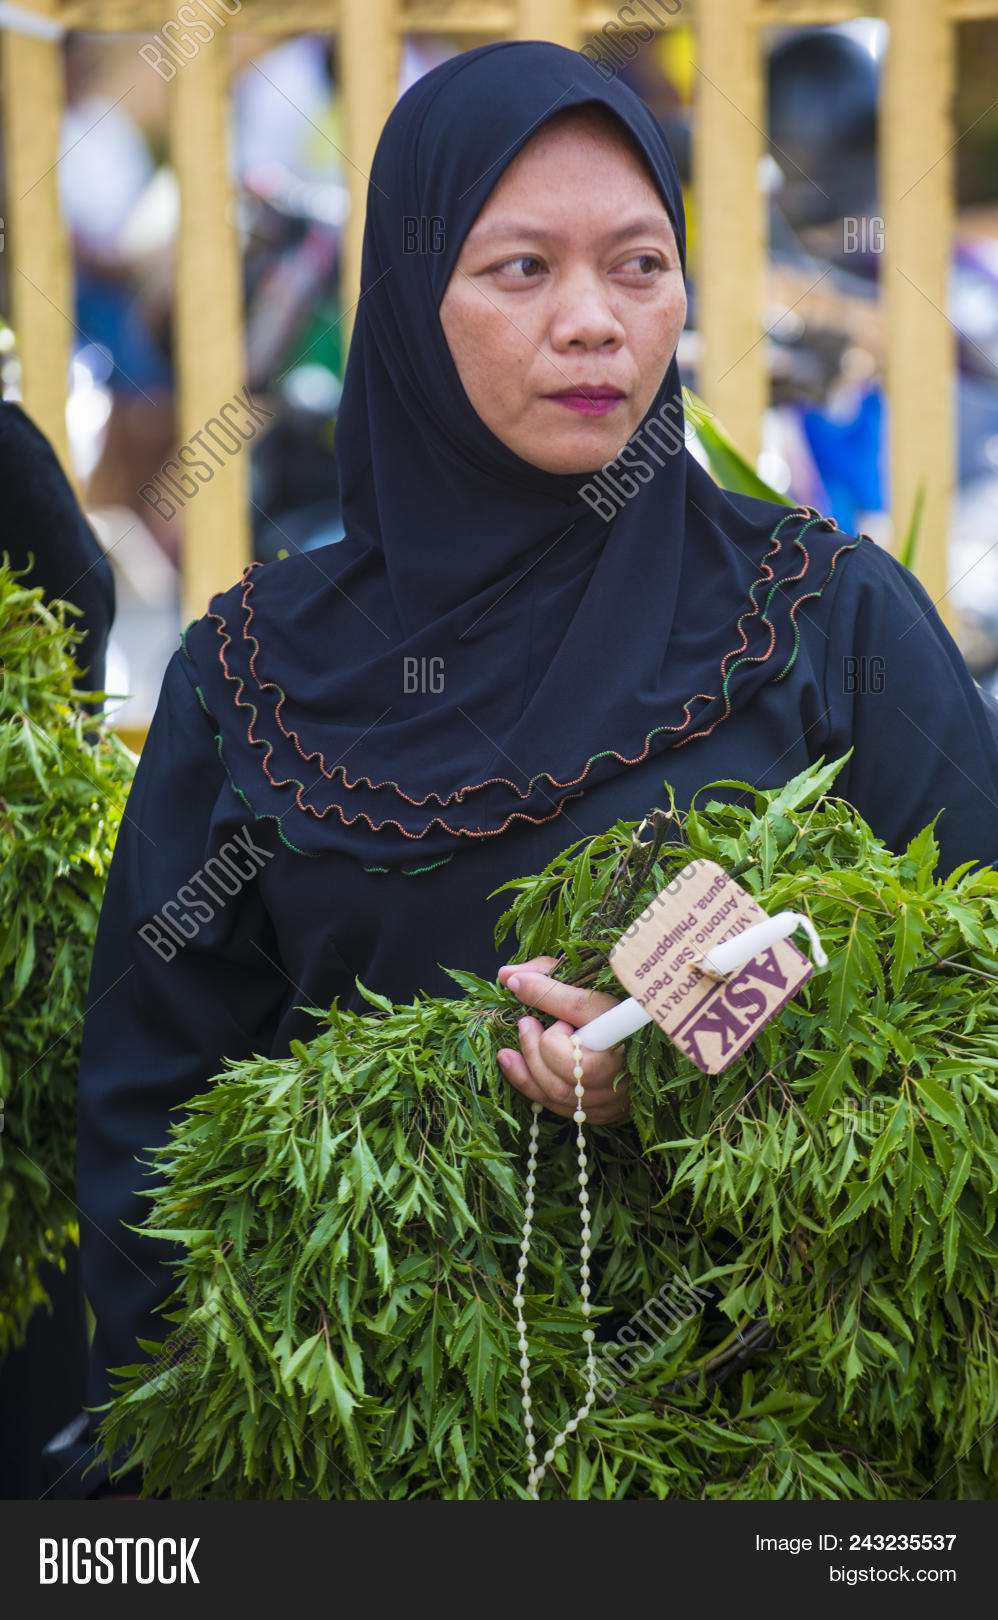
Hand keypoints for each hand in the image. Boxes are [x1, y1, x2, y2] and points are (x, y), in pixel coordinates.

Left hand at [496, 955, 628, 1124]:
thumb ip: (548, 976)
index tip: (518, 986)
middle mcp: (626, 1060)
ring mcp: (618, 1093)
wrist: (642, 1037)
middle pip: (571, 1065)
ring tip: (510, 1050)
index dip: (544, 995)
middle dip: (536, 1045)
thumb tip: (507, 976)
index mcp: (627, 1018)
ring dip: (527, 1069)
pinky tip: (515, 1066)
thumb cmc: (611, 1005)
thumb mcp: (584, 981)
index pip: (580, 1008)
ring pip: (562, 1092)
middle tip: (525, 1023)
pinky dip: (533, 1088)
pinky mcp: (607, 1112)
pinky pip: (562, 1108)